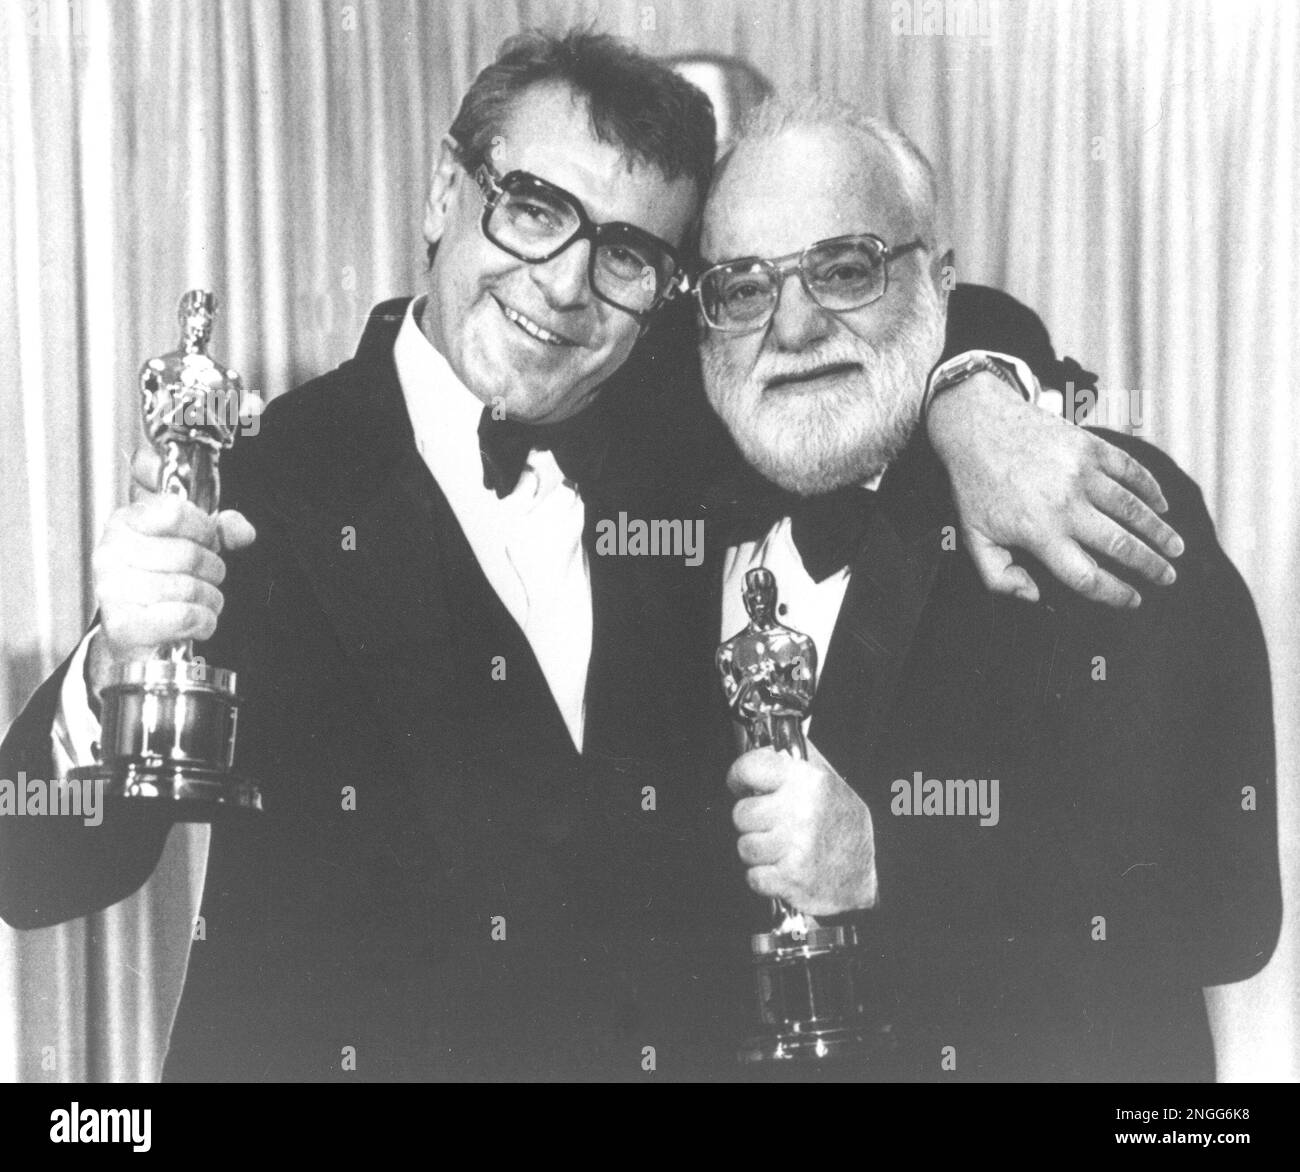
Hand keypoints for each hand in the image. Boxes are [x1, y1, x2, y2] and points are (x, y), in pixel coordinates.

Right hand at [85, 446, 255, 698]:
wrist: (136, 640)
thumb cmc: (161, 585)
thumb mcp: (191, 545)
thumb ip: (221, 526)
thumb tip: (243, 526)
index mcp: (127, 520)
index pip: (176, 505)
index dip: (203, 523)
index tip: (205, 532)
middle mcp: (113, 550)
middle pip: (195, 551)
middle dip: (215, 569)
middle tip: (207, 578)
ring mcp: (114, 588)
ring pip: (195, 585)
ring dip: (212, 600)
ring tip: (200, 603)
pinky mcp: (124, 624)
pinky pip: (187, 616)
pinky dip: (203, 623)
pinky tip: (195, 624)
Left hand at [727, 743, 876, 916]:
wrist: (864, 878)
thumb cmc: (844, 828)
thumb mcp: (830, 781)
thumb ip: (796, 762)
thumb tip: (765, 742)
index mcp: (809, 780)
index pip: (750, 767)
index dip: (741, 777)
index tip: (744, 785)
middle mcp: (803, 810)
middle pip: (741, 813)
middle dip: (752, 823)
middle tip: (771, 826)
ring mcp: (797, 846)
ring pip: (745, 846)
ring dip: (758, 852)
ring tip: (781, 849)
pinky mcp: (792, 878)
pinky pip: (753, 877)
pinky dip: (765, 879)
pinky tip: (784, 870)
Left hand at [926, 372, 1184, 607]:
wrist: (975, 425)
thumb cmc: (975, 487)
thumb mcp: (973, 537)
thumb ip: (998, 577)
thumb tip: (1034, 597)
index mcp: (1038, 532)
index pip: (1086, 576)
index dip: (1115, 594)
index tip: (1134, 601)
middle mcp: (1065, 505)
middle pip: (1120, 545)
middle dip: (1150, 565)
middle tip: (1168, 578)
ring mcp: (1081, 472)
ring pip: (1133, 509)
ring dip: (1159, 532)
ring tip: (1176, 549)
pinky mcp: (1089, 446)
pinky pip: (1131, 471)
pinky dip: (1151, 490)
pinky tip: (1163, 506)